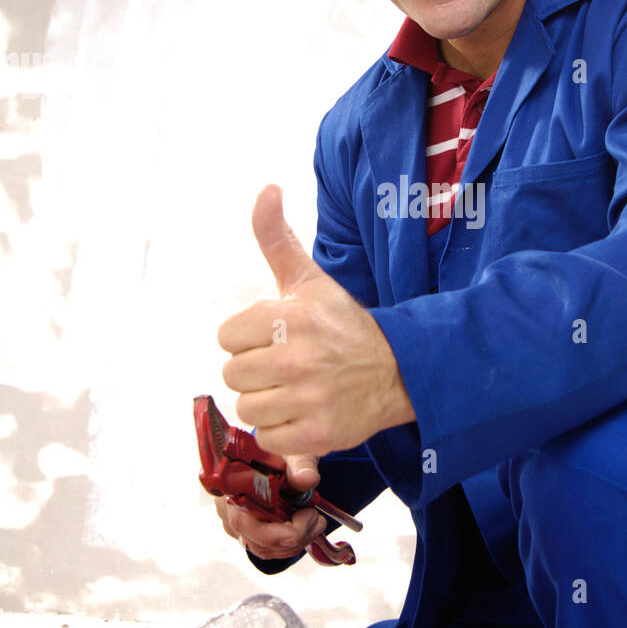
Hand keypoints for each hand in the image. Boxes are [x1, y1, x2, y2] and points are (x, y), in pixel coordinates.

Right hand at [214, 453, 325, 559]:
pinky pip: (265, 548)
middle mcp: (227, 507)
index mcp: (232, 485)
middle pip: (254, 540)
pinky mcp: (245, 530)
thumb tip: (308, 480)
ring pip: (261, 549)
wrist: (275, 454)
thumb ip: (301, 465)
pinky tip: (305, 526)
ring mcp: (234, 522)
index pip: (243, 522)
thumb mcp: (293, 452)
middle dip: (293, 537)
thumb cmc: (281, 453)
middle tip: (316, 518)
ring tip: (315, 520)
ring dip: (295, 542)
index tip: (304, 522)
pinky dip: (288, 544)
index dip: (272, 533)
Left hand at [218, 185, 415, 458]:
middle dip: (256, 371)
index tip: (277, 337)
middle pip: (233, 374)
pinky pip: (269, 439)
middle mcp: (295, 358)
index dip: (249, 338)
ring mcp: (307, 399)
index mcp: (288, 317)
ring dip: (268, 403)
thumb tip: (266, 189)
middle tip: (289, 366)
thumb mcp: (310, 280)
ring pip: (247, 409)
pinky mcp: (317, 434)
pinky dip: (283, 432)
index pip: (227, 336)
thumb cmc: (345, 325)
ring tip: (296, 390)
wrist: (399, 370)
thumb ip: (277, 238)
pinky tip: (305, 413)